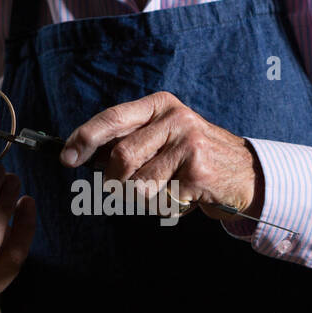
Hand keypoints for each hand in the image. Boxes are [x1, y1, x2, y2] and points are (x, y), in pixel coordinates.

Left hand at [59, 91, 263, 220]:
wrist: (244, 173)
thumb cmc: (193, 158)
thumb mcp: (163, 137)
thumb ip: (129, 140)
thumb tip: (82, 154)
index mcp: (159, 105)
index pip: (112, 119)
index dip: (84, 138)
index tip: (67, 158)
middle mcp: (174, 118)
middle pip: (121, 156)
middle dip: (115, 180)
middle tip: (122, 189)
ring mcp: (188, 143)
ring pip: (139, 183)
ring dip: (143, 199)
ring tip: (163, 190)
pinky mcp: (198, 170)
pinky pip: (161, 200)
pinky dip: (166, 207)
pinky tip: (184, 197)